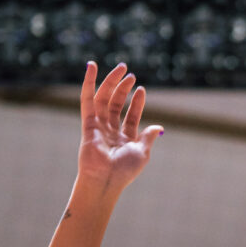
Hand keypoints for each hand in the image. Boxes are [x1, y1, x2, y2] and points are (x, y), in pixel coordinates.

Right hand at [78, 61, 161, 190]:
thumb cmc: (125, 170)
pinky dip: (88, 83)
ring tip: (122, 68)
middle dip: (123, 88)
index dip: (136, 103)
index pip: (131, 116)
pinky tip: (91, 67)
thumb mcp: (142, 152)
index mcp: (125, 139)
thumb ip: (148, 137)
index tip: (141, 89)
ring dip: (111, 82)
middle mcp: (111, 131)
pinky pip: (87, 100)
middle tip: (130, 73)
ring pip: (103, 99)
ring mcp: (98, 127)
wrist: (106, 179)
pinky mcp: (87, 123)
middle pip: (116, 104)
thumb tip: (159, 127)